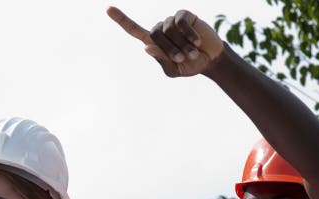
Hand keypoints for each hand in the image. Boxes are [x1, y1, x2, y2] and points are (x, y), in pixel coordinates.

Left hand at [107, 7, 223, 77]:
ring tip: (192, 52)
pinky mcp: (184, 15)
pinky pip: (180, 22)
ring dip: (181, 44)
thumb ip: (161, 60)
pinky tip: (197, 41)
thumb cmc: (190, 66)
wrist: (210, 59)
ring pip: (167, 30)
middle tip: (182, 59)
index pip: (134, 30)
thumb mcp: (174, 70)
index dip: (121, 20)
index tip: (108, 9)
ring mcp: (171, 21)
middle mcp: (160, 29)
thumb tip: (146, 46)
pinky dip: (188, 34)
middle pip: (153, 35)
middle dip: (169, 49)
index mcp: (153, 43)